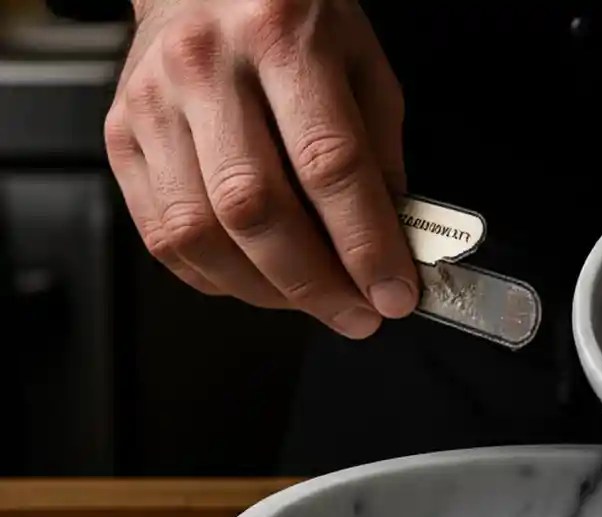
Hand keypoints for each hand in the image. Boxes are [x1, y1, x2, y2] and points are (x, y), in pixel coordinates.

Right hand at [106, 0, 415, 338]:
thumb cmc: (293, 16)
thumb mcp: (362, 63)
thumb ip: (379, 152)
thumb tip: (393, 242)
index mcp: (282, 39)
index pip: (328, 163)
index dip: (365, 244)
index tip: (394, 293)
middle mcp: (206, 68)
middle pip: (254, 207)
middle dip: (315, 282)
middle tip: (358, 314)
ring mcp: (152, 104)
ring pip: (200, 231)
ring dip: (266, 290)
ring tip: (313, 302)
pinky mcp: (120, 136)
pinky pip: (163, 234)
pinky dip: (217, 276)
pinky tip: (258, 280)